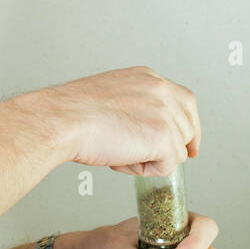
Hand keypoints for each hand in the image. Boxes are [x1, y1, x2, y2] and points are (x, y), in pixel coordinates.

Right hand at [39, 65, 201, 176]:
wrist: (61, 120)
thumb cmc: (72, 113)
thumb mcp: (111, 95)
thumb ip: (136, 105)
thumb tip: (145, 130)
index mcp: (148, 78)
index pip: (185, 102)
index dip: (187, 127)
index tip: (187, 145)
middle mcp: (160, 90)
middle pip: (186, 128)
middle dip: (169, 147)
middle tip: (138, 155)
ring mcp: (164, 112)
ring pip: (177, 150)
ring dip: (151, 159)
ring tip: (119, 152)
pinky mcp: (162, 136)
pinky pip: (167, 165)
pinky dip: (145, 170)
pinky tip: (121, 159)